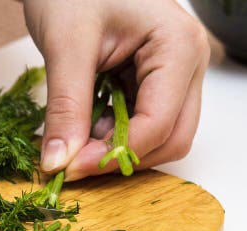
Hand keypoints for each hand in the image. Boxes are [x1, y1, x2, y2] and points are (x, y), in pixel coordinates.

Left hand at [23, 0, 209, 180]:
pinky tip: (84, 126)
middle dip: (123, 157)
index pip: (159, 124)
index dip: (115, 154)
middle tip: (73, 163)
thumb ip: (65, 108)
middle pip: (172, 138)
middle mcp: (188, 63)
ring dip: (117, 149)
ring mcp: (174, 75)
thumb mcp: (66, 46)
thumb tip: (59, 162)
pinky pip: (142, 124)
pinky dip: (113, 135)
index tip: (71, 168)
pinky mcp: (153, 82)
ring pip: (159, 137)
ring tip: (76, 138)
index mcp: (178, 46)